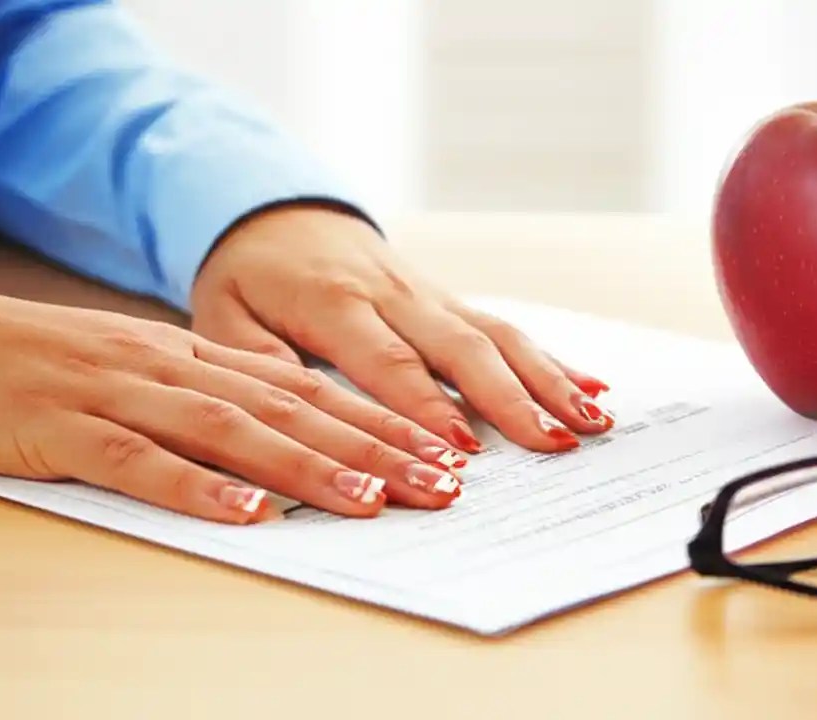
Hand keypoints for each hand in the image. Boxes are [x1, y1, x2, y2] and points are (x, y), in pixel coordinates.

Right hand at [0, 285, 468, 522]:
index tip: (441, 453)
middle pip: (290, 408)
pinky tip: (248, 513)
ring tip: (373, 500)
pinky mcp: (62, 429)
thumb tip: (284, 444)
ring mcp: (117, 395)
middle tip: (440, 484)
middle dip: (374, 447)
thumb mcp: (138, 376)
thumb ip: (207, 401)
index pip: (306, 388)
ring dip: (309, 467)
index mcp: (194, 356)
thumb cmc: (41, 369)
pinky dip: (197, 488)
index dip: (379, 420)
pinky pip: (138, 462)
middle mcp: (171, 368)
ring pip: (232, 430)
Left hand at [189, 205, 613, 453]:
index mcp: (335, 301)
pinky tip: (592, 388)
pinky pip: (505, 327)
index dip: (427, 408)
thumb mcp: (223, 315)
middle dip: (510, 399)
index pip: (389, 361)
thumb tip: (293, 414)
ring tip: (592, 421)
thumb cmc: (248, 277)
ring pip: (497, 334)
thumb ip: (256, 361)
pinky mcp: (447, 299)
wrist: (276, 213)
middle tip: (552, 444)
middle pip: (462, 347)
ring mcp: (428, 294)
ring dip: (547, 379)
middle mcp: (394, 294)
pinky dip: (550, 359)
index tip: (461, 453)